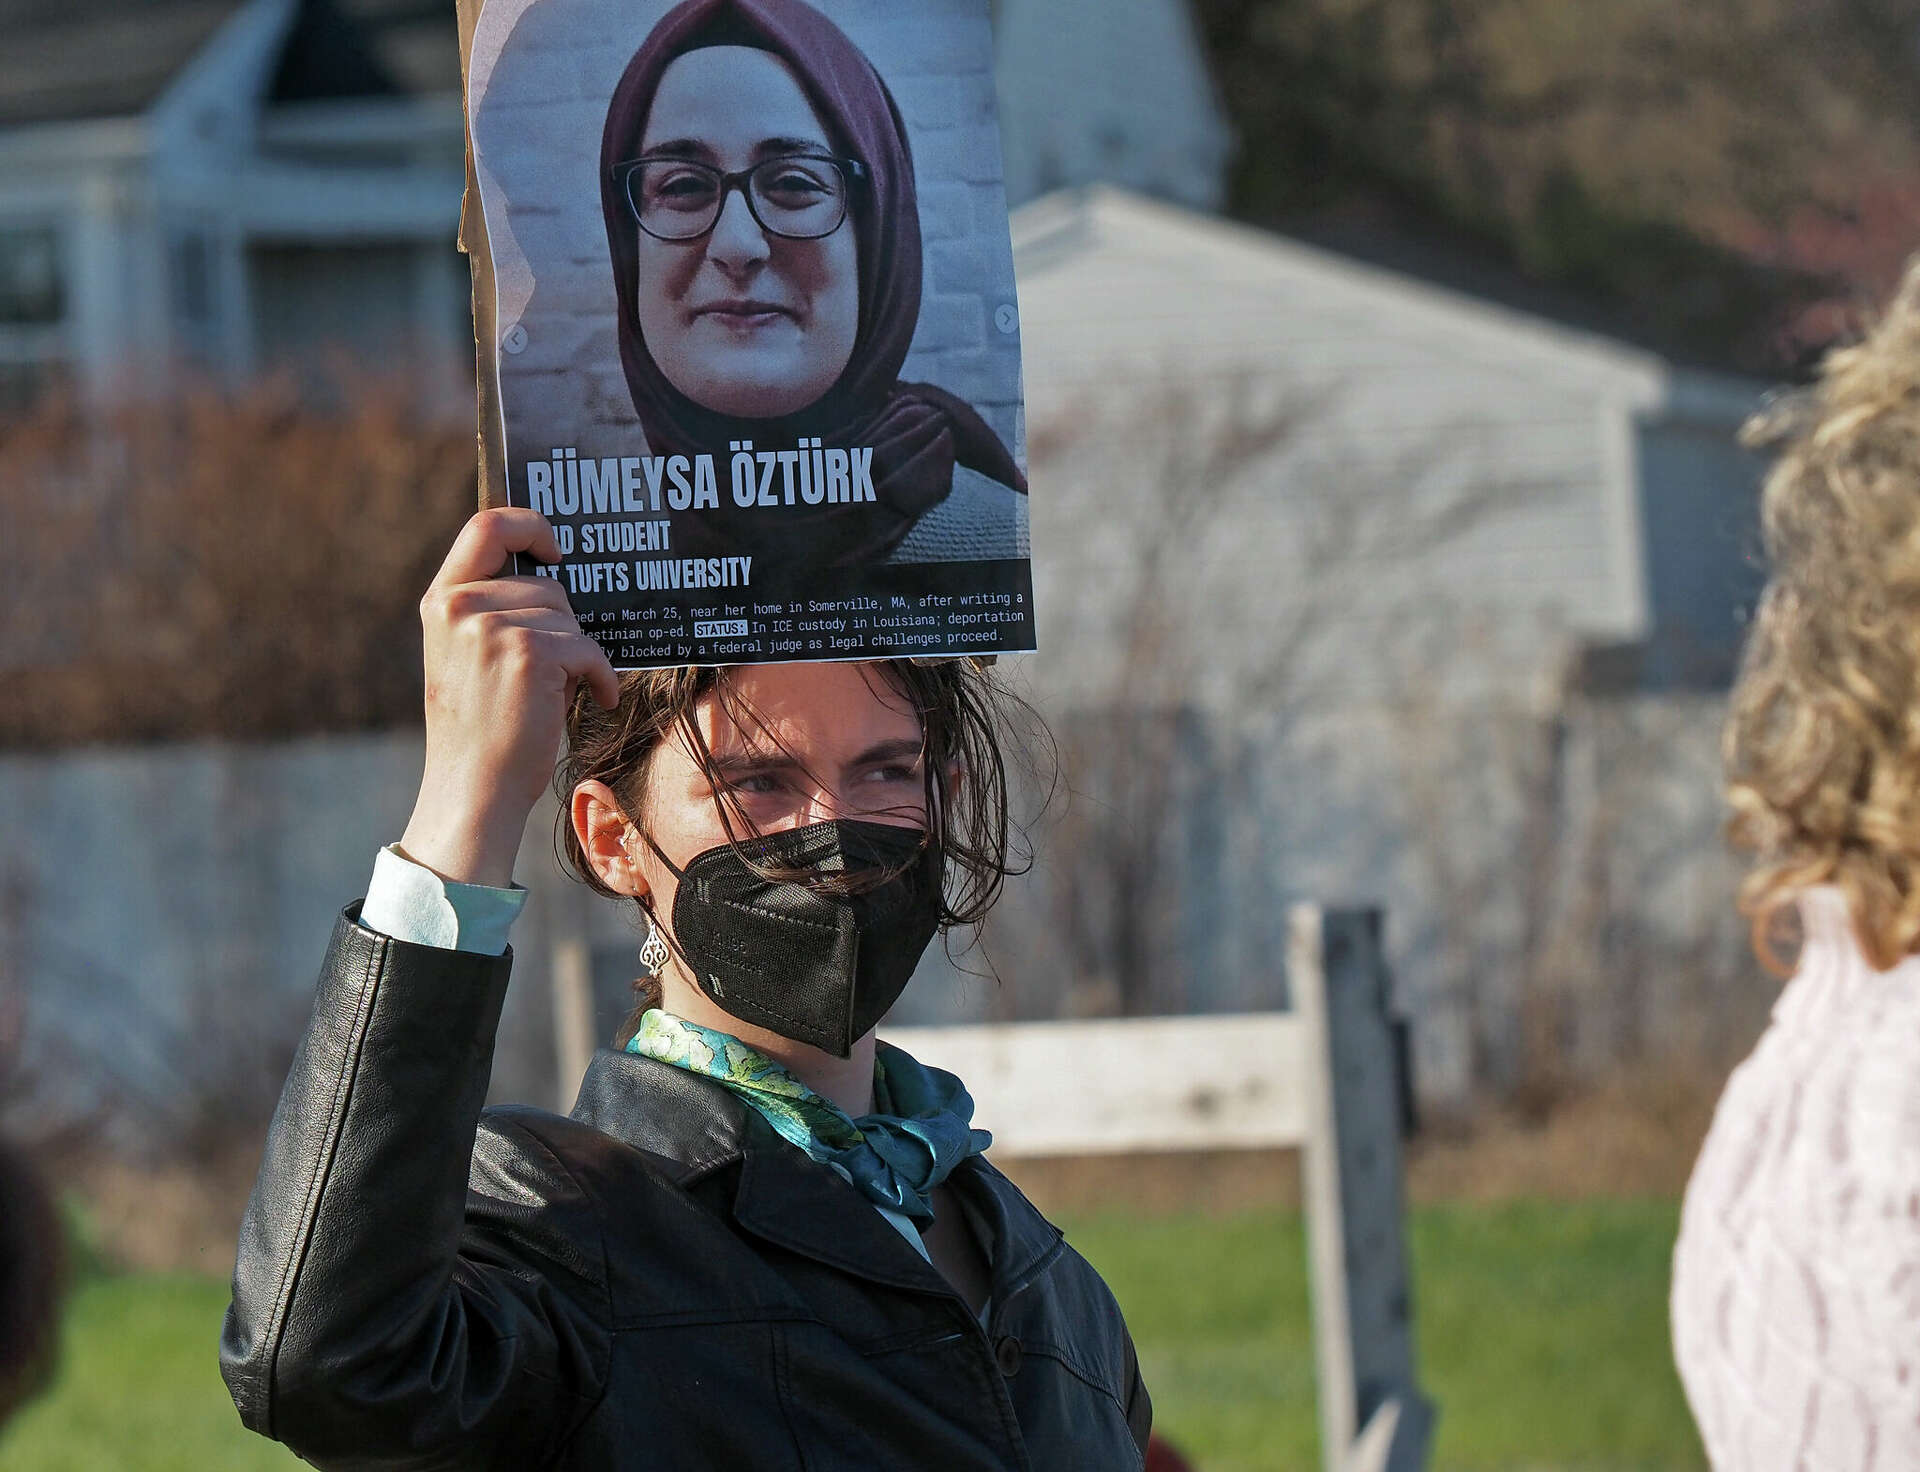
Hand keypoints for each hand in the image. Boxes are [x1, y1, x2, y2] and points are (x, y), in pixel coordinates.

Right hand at [398, 508, 618, 886]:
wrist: (475, 786)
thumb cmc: (483, 727)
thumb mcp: (467, 653)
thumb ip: (492, 609)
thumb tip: (552, 574)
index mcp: (441, 600)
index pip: (485, 525)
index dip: (528, 525)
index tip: (554, 550)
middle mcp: (459, 606)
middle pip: (546, 584)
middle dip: (564, 625)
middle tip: (552, 670)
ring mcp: (491, 627)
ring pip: (569, 618)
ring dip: (577, 655)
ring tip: (556, 691)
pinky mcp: (528, 653)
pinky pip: (588, 649)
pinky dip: (600, 676)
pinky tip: (595, 699)